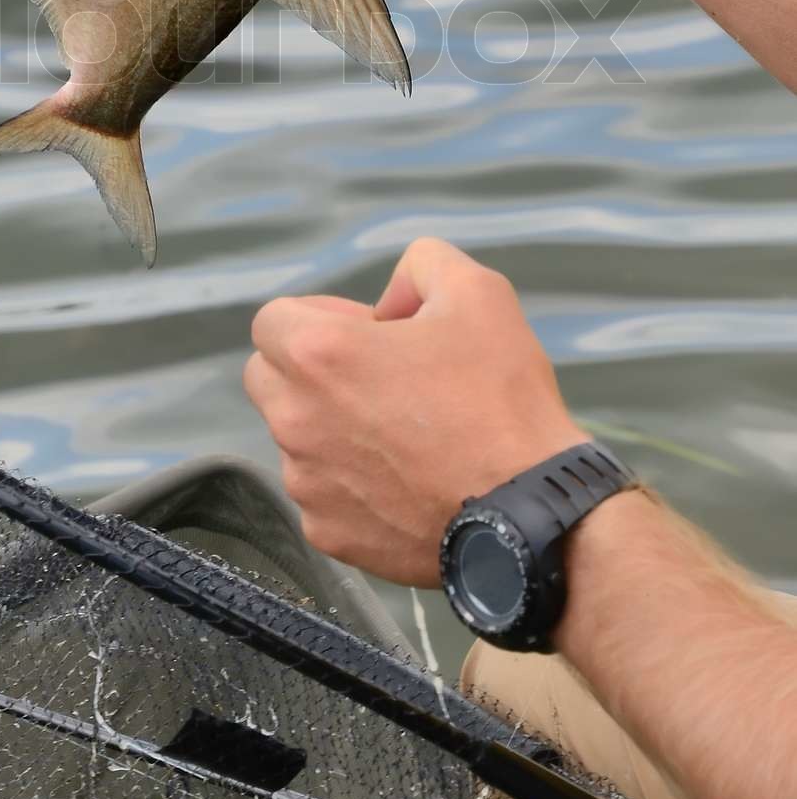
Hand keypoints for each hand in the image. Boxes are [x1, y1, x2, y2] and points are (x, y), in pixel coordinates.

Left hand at [243, 238, 582, 585]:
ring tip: (399, 433)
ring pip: (293, 437)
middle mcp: (294, 418)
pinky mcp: (326, 533)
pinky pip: (319, 492)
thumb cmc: (499, 398)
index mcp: (317, 353)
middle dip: (308, 369)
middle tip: (378, 377)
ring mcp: (306, 482)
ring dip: (328, 424)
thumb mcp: (477, 292)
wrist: (529, 514)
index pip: (272, 320)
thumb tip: (392, 299)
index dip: (321, 318)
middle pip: (268, 376)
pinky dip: (347, 481)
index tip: (369, 335)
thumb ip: (421, 265)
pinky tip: (402, 480)